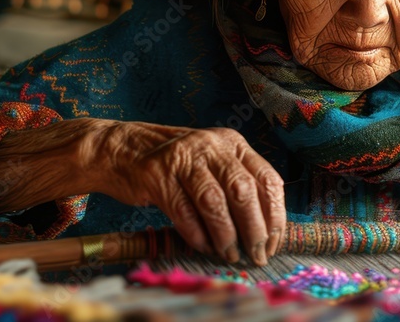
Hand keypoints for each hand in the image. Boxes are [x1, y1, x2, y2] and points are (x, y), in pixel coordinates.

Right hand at [90, 121, 285, 265]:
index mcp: (233, 143)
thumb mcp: (214, 165)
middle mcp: (211, 146)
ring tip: (229, 255)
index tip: (273, 243)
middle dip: (255, 229)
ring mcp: (183, 158)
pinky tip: (203, 247)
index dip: (275, 215)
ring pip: (214, 201)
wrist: (124, 151)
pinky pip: (184, 211)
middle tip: (257, 255)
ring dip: (226, 235)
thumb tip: (267, 233)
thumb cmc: (178, 166)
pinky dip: (197, 234)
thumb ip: (239, 187)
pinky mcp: (157, 175)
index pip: (267, 179)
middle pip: (243, 191)